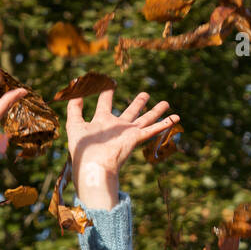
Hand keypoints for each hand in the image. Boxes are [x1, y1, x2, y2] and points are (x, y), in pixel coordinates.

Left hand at [65, 89, 177, 203]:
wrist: (93, 165)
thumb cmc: (83, 148)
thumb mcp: (74, 124)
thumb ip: (74, 108)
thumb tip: (76, 92)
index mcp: (102, 122)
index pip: (105, 104)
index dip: (106, 93)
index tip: (109, 84)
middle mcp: (118, 127)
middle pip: (131, 111)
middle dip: (138, 103)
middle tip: (146, 95)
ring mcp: (128, 132)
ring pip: (146, 118)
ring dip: (156, 111)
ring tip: (166, 103)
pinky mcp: (136, 137)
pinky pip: (153, 129)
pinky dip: (165, 124)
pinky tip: (176, 118)